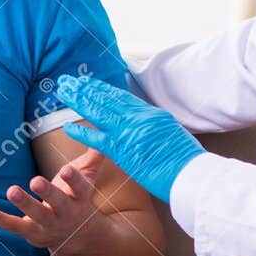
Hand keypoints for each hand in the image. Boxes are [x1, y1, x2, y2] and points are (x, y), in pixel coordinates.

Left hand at [0, 148, 105, 253]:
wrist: (75, 236)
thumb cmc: (77, 199)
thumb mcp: (87, 179)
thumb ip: (93, 158)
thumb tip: (106, 133)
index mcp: (80, 198)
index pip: (80, 188)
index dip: (74, 180)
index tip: (68, 169)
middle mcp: (65, 213)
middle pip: (58, 203)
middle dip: (48, 193)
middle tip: (35, 181)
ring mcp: (47, 224)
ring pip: (35, 214)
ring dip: (24, 203)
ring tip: (11, 190)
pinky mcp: (29, 232)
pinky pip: (12, 225)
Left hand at [57, 75, 204, 201]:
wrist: (193, 175)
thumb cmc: (187, 161)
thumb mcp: (173, 134)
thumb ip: (155, 126)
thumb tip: (146, 124)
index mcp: (152, 114)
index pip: (122, 97)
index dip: (102, 88)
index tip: (89, 82)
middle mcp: (139, 118)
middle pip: (106, 99)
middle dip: (86, 89)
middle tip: (69, 81)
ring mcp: (130, 132)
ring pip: (98, 111)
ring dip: (78, 100)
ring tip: (63, 91)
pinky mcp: (122, 150)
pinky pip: (96, 139)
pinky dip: (81, 132)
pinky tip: (67, 126)